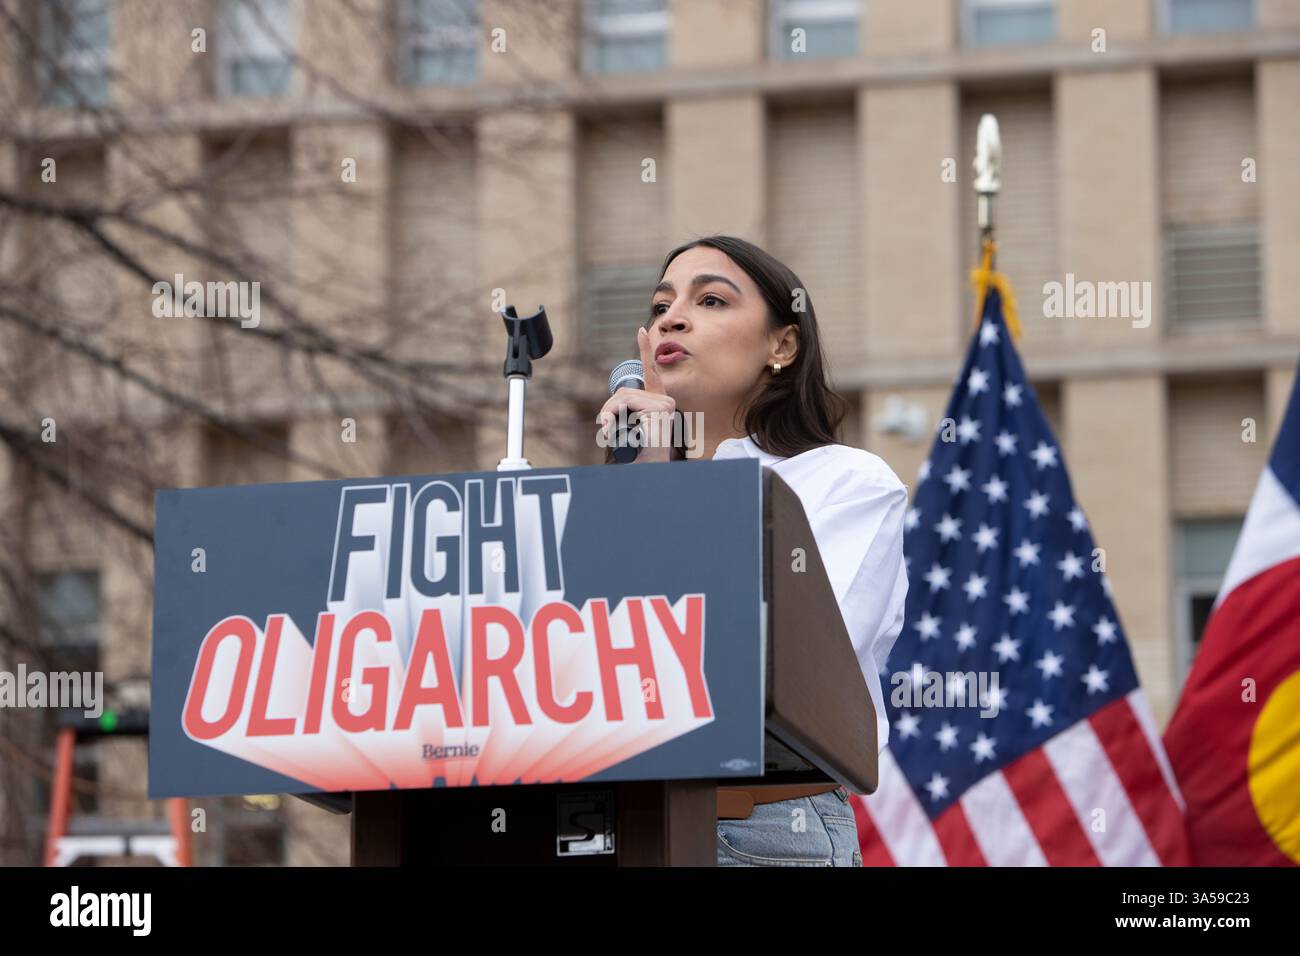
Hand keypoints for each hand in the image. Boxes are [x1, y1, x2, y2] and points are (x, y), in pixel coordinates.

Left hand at [597, 327, 676, 462]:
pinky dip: (614, 415)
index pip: (651, 372)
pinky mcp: (662, 410)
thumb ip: (624, 417)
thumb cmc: (638, 455)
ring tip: (607, 433)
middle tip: (603, 428)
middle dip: (608, 408)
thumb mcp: (629, 430)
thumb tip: (605, 416)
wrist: (648, 471)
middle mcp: (666, 401)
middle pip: (626, 391)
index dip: (645, 350)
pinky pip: (628, 403)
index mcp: (659, 403)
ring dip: (608, 414)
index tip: (641, 331)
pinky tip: (614, 431)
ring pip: (624, 397)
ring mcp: (666, 406)